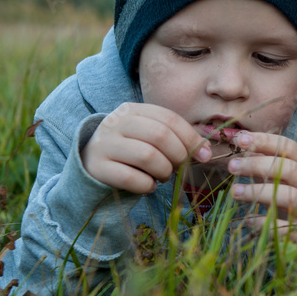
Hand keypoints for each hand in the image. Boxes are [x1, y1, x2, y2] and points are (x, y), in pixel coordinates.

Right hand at [82, 102, 211, 193]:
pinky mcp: (97, 167)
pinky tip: (149, 186)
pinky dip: (147, 185)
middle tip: (178, 168)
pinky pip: (131, 178)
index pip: (170, 119)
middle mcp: (116, 122)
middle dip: (178, 156)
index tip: (204, 155)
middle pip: (160, 136)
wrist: (90, 163)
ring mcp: (104, 144)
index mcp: (133, 110)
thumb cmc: (130, 150)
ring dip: (164, 171)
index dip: (192, 138)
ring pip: (148, 156)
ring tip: (163, 176)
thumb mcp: (150, 136)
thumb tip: (206, 152)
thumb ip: (177, 138)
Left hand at [225, 131, 296, 246]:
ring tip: (234, 192)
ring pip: (288, 196)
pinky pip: (283, 227)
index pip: (290, 147)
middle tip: (232, 166)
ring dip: (258, 192)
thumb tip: (241, 143)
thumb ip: (265, 163)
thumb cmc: (289, 203)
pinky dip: (263, 222)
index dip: (265, 141)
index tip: (240, 140)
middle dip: (257, 165)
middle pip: (289, 169)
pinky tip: (248, 220)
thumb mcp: (280, 180)